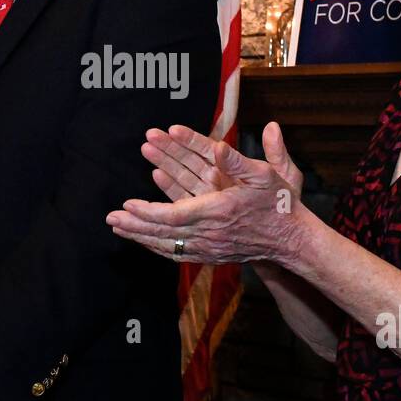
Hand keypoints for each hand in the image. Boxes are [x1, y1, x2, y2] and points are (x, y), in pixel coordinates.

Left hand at [108, 121, 308, 264]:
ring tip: (118, 228)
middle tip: (109, 219)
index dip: (148, 211)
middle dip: (134, 225)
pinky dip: (156, 247)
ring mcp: (210, 248)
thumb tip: (219, 146)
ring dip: (140, 236)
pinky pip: (177, 253)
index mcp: (219, 211)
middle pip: (164, 233)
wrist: (290, 239)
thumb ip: (240, 160)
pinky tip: (143, 241)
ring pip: (167, 245)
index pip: (175, 215)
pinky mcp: (211, 255)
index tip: (127, 205)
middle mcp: (211, 233)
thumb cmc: (278, 204)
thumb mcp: (266, 175)